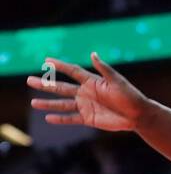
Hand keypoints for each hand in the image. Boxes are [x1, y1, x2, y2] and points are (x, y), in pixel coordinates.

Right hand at [27, 54, 149, 131]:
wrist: (138, 115)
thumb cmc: (130, 95)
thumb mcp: (117, 81)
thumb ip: (104, 69)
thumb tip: (93, 54)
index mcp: (92, 81)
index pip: (72, 71)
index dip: (60, 66)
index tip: (46, 60)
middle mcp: (86, 93)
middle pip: (61, 87)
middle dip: (46, 84)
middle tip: (29, 80)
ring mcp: (86, 106)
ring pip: (62, 104)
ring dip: (48, 103)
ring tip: (33, 102)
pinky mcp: (88, 118)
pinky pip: (71, 118)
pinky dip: (60, 118)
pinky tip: (48, 118)